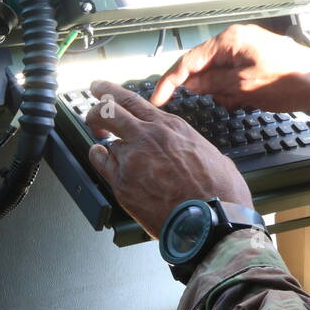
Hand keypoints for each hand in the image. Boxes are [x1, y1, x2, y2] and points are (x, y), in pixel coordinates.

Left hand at [85, 80, 251, 238]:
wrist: (209, 220)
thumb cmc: (218, 192)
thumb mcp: (213, 156)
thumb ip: (193, 147)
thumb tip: (194, 152)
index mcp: (171, 127)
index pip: (132, 101)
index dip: (111, 92)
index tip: (101, 89)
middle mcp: (148, 137)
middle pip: (109, 112)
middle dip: (95, 107)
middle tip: (91, 109)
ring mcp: (132, 159)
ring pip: (106, 141)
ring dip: (104, 142)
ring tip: (103, 145)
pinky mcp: (122, 183)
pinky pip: (100, 162)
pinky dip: (98, 157)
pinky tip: (100, 157)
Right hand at [150, 24, 309, 114]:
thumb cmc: (290, 81)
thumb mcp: (245, 86)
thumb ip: (213, 83)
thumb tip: (190, 83)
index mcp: (230, 40)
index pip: (190, 60)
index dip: (171, 81)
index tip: (157, 99)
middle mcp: (236, 41)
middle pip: (204, 68)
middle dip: (211, 89)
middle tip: (232, 100)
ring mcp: (246, 51)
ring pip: (219, 77)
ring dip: (227, 94)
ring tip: (248, 100)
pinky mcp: (256, 63)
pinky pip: (234, 80)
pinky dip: (238, 93)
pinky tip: (253, 100)